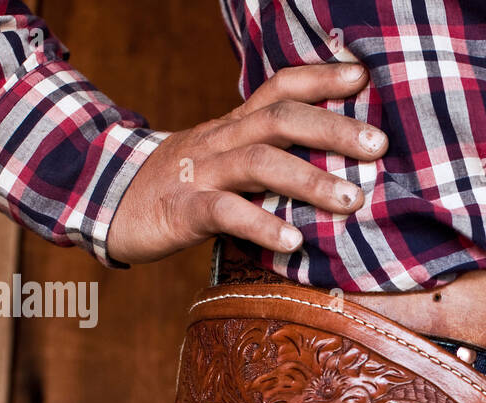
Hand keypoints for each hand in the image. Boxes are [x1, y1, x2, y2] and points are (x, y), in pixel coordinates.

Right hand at [105, 63, 387, 262]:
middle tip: (378, 145)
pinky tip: (294, 242)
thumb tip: (339, 167)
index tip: (364, 76)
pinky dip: (262, 225)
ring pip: (257, 162)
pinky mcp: (181, 210)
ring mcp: (200, 173)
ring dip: (309, 179)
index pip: (280, 87)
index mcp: (234, 126)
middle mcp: (220, 140)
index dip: (321, 77)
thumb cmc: (183, 186)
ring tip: (351, 200)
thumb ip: (270, 157)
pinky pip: (224, 212)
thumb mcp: (225, 160)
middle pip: (280, 119)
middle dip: (332, 128)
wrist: (107, 204)